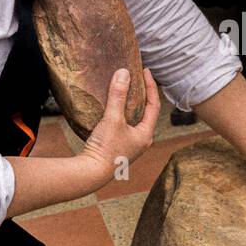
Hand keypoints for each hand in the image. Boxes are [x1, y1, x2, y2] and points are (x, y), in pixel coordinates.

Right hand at [79, 68, 159, 183]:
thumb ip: (118, 95)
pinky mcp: (118, 148)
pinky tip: (112, 109)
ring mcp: (130, 145)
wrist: (90, 173)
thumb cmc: (105, 148)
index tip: (146, 71)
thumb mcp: (112, 119)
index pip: (154, 105)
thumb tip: (123, 73)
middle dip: (143, 95)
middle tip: (137, 79)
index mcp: (145, 134)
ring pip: (135, 120)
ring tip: (126, 90)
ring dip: (132, 105)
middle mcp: (141, 141)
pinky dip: (122, 114)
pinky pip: (124, 126)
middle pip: (146, 112)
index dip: (151, 86)